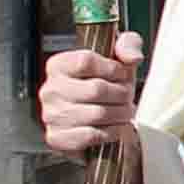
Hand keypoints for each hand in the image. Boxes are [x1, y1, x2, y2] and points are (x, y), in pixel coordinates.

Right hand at [40, 32, 145, 162]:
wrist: (96, 118)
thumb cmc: (106, 86)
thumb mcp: (118, 58)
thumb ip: (128, 45)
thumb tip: (132, 57)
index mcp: (59, 65)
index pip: (86, 61)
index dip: (112, 69)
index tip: (122, 75)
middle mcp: (50, 89)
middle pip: (96, 89)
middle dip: (122, 94)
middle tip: (128, 97)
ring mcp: (51, 115)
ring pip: (97, 114)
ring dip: (120, 114)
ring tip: (125, 112)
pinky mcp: (57, 138)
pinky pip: (91, 135)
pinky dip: (110, 132)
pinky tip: (115, 127)